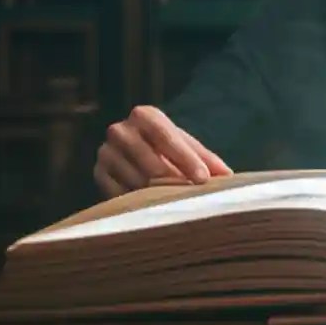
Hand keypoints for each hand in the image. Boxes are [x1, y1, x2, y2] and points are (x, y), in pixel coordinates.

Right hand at [93, 105, 232, 198]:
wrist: (133, 155)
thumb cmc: (167, 149)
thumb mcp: (187, 147)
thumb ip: (207, 159)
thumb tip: (227, 177)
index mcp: (145, 116)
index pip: (165, 135)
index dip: (185, 158)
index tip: (203, 179)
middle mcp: (120, 130)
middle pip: (149, 161)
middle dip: (173, 180)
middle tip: (191, 197)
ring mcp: (106, 153)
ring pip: (136, 181)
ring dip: (158, 195)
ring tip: (176, 204)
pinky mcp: (99, 174)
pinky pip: (120, 194)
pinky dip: (139, 203)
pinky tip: (153, 209)